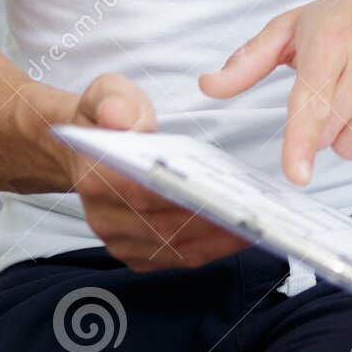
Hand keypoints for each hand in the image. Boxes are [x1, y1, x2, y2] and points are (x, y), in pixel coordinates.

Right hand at [67, 73, 250, 270]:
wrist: (90, 150)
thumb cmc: (109, 120)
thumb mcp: (108, 93)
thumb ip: (114, 100)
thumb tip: (118, 116)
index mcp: (94, 177)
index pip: (143, 194)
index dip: (184, 197)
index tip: (223, 194)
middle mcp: (105, 217)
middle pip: (167, 228)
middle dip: (215, 222)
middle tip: (257, 212)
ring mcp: (121, 241)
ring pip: (178, 250)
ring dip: (221, 239)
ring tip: (261, 222)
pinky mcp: (138, 254)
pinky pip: (181, 258)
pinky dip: (215, 248)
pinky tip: (244, 232)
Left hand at [198, 0, 351, 185]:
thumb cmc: (349, 17)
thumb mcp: (293, 27)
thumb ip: (248, 61)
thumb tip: (210, 85)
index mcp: (332, 39)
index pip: (312, 101)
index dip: (300, 142)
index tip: (296, 172)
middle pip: (329, 132)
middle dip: (318, 126)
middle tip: (329, 91)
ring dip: (344, 134)